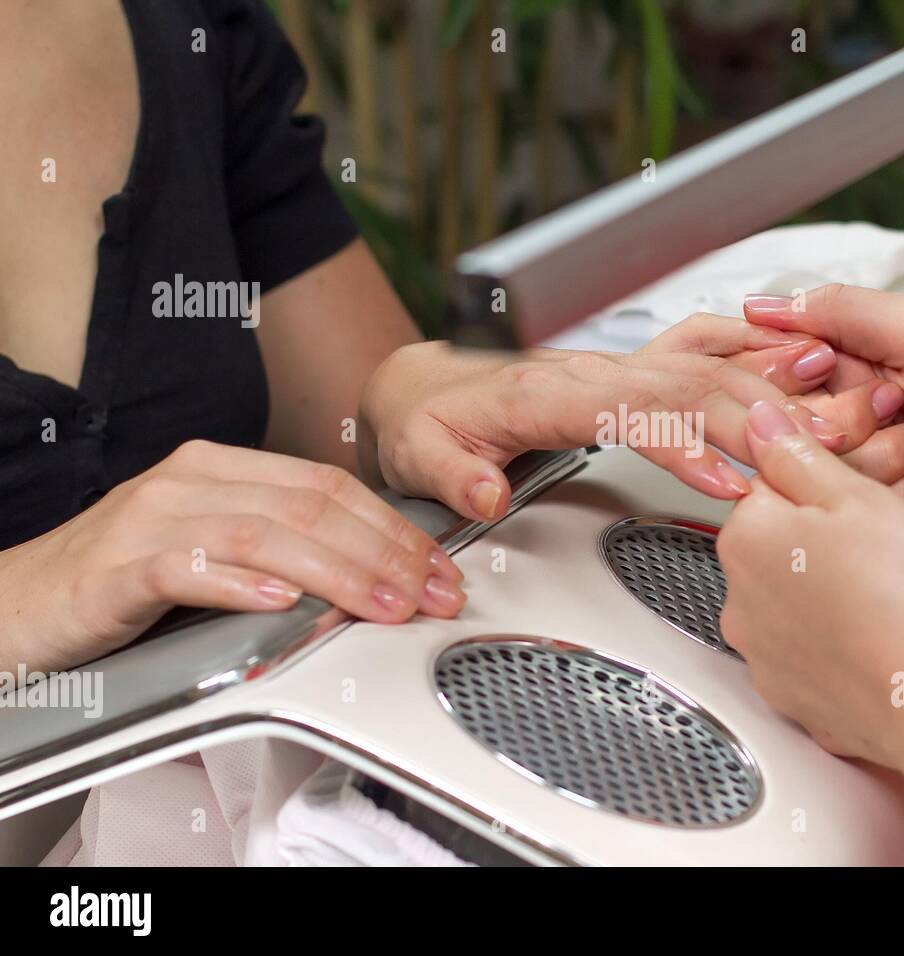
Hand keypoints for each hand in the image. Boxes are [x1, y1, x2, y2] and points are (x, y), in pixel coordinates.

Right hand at [0, 441, 464, 672]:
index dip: (394, 527)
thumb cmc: (120, 583)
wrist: (16, 606)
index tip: (439, 567)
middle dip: (386, 553)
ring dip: (339, 573)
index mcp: (221, 469)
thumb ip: (280, 549)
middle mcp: (190, 481)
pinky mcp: (117, 568)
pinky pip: (189, 569)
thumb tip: (372, 572)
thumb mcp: (213, 551)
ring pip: (266, 535)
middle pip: (311, 507)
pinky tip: (283, 604)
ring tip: (385, 605)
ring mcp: (151, 519)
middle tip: (431, 593)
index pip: (329, 487)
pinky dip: (242, 586)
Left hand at [359, 321, 846, 518]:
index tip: (728, 483)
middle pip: (689, 386)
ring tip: (832, 412)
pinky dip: (755, 354)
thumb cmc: (431, 418)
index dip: (685, 448)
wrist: (427, 385)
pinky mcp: (633, 370)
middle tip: (812, 456)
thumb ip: (456, 474)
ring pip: (707, 365)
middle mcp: (595, 371)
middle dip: (755, 420)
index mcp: (548, 391)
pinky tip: (802, 360)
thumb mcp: (422, 454)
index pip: (630, 413)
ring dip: (769, 388)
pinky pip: (703, 349)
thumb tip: (487, 491)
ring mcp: (618, 365)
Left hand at [717, 401, 903, 770]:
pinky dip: (843, 640)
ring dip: (837, 587)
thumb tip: (759, 421)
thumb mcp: (860, 496)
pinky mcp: (793, 696)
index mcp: (746, 539)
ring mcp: (763, 655)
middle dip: (830, 535)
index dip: (829, 483)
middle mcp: (739, 600)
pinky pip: (815, 650)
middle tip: (889, 541)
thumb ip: (798, 453)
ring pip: (798, 597)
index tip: (866, 495)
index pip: (772, 486)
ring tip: (893, 589)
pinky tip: (883, 632)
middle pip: (782, 544)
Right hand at [743, 286, 903, 583]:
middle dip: (846, 415)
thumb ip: (837, 312)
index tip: (817, 369)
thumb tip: (761, 304)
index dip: (786, 371)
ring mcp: (878, 462)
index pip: (783, 364)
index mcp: (863, 355)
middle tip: (896, 403)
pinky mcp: (896, 511)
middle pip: (797, 422)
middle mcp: (861, 408)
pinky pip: (864, 511)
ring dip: (888, 454)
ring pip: (828, 470)